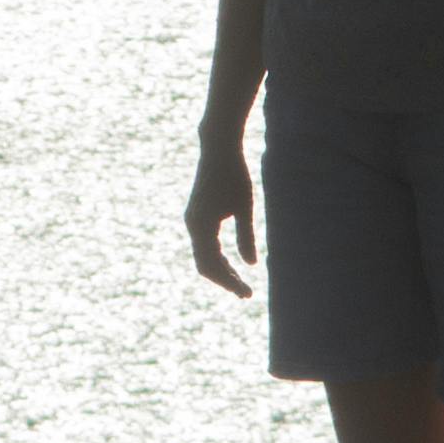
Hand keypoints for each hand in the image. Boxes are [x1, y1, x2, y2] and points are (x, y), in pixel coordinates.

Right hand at [185, 136, 256, 297]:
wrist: (218, 148)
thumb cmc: (234, 175)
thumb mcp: (244, 207)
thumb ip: (246, 236)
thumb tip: (250, 264)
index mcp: (202, 225)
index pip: (212, 265)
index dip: (228, 282)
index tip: (246, 293)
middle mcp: (193, 225)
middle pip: (204, 265)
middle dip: (225, 280)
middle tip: (246, 294)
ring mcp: (193, 221)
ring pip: (203, 256)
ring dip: (221, 270)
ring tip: (240, 282)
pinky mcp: (197, 216)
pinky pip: (203, 245)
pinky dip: (216, 258)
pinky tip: (232, 263)